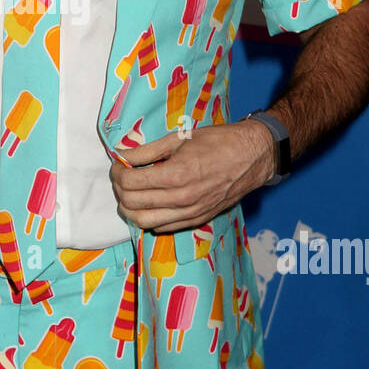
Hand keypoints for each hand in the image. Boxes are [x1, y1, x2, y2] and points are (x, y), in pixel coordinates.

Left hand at [108, 120, 274, 232]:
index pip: (130, 182)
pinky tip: (150, 203)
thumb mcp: (178, 140)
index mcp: (176, 175)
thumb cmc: (217, 142)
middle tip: (121, 178)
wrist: (251, 157)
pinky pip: (163, 227)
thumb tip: (120, 156)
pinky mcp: (197, 220)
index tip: (118, 165)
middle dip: (119, 190)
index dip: (116, 173)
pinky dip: (149, 218)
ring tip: (131, 193)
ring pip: (144, 222)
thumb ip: (146, 151)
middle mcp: (181, 198)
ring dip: (130, 209)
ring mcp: (190, 213)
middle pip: (132, 205)